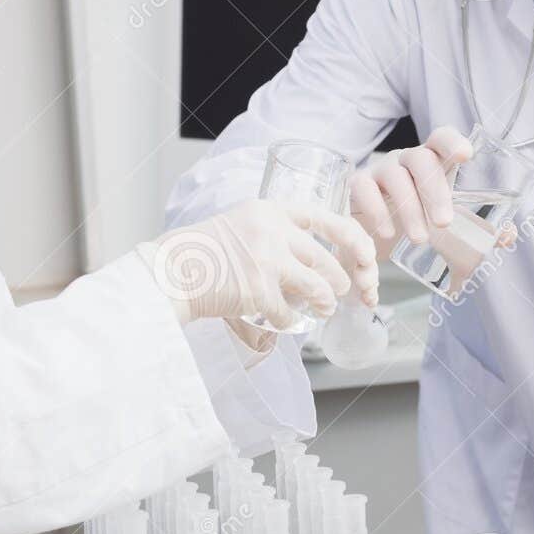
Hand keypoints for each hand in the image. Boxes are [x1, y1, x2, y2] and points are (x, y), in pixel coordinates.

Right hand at [142, 200, 378, 347]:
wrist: (171, 269)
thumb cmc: (202, 250)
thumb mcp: (241, 222)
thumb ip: (273, 230)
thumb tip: (308, 254)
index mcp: (270, 210)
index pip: (326, 218)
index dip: (350, 236)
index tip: (362, 251)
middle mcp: (272, 231)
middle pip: (325, 257)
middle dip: (339, 278)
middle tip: (339, 290)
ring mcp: (267, 261)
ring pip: (317, 286)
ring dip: (326, 302)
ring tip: (325, 309)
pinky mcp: (258, 291)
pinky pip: (289, 313)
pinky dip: (291, 322)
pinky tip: (286, 322)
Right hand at [347, 126, 474, 262]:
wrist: (373, 228)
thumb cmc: (418, 217)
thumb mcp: (447, 221)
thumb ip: (477, 227)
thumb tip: (508, 236)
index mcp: (433, 161)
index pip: (441, 138)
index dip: (452, 142)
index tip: (465, 155)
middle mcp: (406, 159)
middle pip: (421, 159)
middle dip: (435, 191)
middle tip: (444, 222)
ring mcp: (381, 169)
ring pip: (395, 177)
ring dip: (410, 208)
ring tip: (420, 238)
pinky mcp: (358, 184)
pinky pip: (364, 189)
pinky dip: (377, 211)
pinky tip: (387, 232)